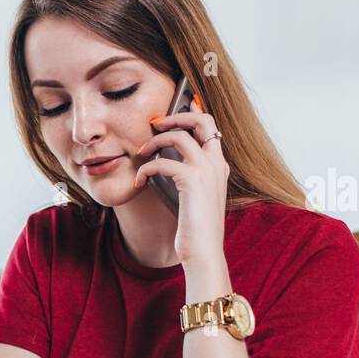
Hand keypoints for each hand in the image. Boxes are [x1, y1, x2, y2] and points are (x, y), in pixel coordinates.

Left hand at [130, 97, 229, 264]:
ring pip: (180, 136)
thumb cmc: (196, 229)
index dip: (196, 114)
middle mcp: (217, 164)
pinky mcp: (192, 180)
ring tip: (142, 153)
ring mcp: (207, 170)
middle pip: (202, 121)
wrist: (203, 252)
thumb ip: (189, 177)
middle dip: (176, 116)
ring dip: (155, 141)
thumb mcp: (195, 198)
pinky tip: (138, 181)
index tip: (183, 105)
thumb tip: (167, 161)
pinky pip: (162, 161)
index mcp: (219, 167)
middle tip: (156, 123)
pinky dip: (145, 169)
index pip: (212, 129)